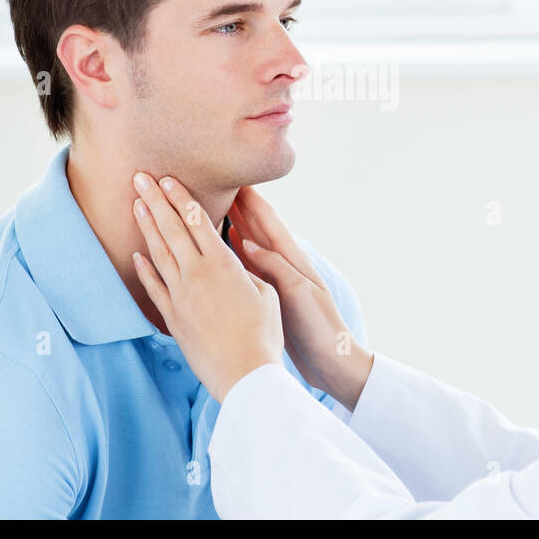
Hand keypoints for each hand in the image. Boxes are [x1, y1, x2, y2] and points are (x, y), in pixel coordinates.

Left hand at [130, 171, 282, 402]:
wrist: (244, 373)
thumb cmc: (264, 334)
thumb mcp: (266, 293)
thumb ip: (249, 271)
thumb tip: (240, 259)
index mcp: (224, 262)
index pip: (196, 220)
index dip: (180, 197)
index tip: (167, 179)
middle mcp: (197, 274)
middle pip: (172, 228)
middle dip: (155, 200)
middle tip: (139, 177)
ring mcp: (181, 295)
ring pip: (159, 253)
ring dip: (147, 226)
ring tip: (135, 204)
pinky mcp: (173, 317)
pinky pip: (154, 287)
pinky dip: (144, 269)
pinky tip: (137, 255)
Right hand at [227, 185, 373, 411]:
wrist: (332, 361)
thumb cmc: (320, 328)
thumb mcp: (299, 293)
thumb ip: (275, 265)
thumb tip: (245, 240)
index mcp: (292, 259)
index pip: (267, 220)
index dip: (249, 198)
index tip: (228, 176)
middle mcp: (282, 264)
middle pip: (254, 228)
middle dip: (235, 206)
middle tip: (209, 187)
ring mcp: (275, 280)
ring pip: (247, 246)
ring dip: (230, 226)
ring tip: (206, 210)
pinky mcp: (269, 297)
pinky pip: (245, 269)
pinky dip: (231, 255)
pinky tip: (217, 250)